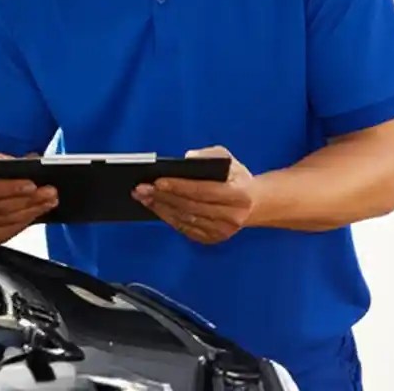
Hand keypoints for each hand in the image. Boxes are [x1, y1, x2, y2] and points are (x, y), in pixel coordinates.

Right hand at [0, 156, 57, 244]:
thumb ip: (1, 159)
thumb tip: (34, 160)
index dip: (10, 188)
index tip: (32, 184)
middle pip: (1, 207)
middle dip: (29, 200)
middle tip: (51, 191)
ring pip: (7, 221)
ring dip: (32, 211)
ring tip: (50, 200)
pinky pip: (7, 232)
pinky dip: (25, 222)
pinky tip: (37, 212)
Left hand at [132, 146, 258, 244]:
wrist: (253, 204)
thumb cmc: (235, 177)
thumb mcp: (228, 159)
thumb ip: (209, 155)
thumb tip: (187, 157)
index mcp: (239, 196)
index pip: (203, 191)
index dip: (179, 186)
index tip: (157, 181)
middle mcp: (232, 217)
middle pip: (190, 207)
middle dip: (163, 197)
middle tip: (141, 188)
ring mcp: (222, 231)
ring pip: (185, 219)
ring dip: (160, 208)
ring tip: (142, 196)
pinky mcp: (213, 239)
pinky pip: (185, 228)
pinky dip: (167, 217)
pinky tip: (154, 207)